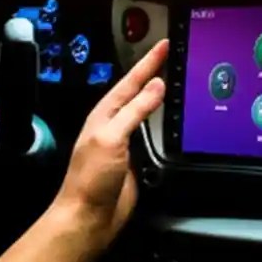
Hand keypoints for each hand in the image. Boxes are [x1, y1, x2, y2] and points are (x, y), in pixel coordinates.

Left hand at [50, 39, 168, 249]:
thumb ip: (135, 111)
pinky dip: (163, 123)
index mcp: (104, 114)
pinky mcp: (134, 161)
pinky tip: (170, 120)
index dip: (148, 62)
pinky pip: (151, 136)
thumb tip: (155, 87)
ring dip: (158, 97)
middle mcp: (114, 126)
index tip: (163, 45)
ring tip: (172, 79)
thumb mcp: (112, 138)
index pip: (130, 81)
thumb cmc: (90, 179)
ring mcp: (124, 143)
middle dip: (153, 73)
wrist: (89, 217)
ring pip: (145, 113)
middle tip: (169, 55)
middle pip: (137, 93)